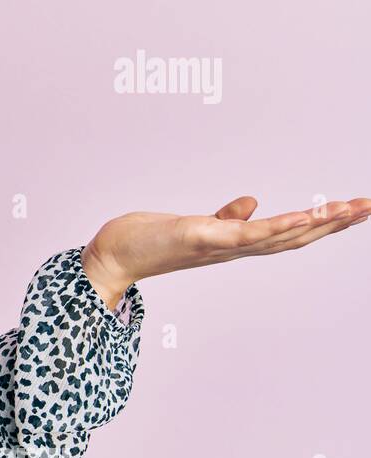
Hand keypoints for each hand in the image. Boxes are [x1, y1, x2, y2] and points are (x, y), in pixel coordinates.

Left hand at [82, 195, 370, 304]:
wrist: (113, 256)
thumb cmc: (150, 241)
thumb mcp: (197, 225)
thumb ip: (228, 217)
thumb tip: (253, 202)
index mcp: (237, 243)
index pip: (289, 234)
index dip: (324, 223)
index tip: (355, 208)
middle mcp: (234, 249)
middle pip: (295, 238)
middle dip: (334, 223)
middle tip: (369, 206)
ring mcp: (221, 246)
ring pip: (279, 237)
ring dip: (318, 223)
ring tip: (350, 208)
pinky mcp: (203, 238)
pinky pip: (248, 235)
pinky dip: (278, 226)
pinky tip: (306, 216)